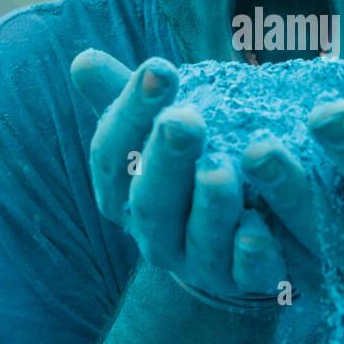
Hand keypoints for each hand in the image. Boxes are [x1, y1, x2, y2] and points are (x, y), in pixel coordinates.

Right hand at [70, 50, 300, 300]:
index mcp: (123, 193)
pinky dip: (252, 254)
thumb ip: (126, 100)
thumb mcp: (154, 136)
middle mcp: (154, 234)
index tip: (160, 67)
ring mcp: (200, 264)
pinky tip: (260, 227)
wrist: (227, 252)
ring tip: (221, 168)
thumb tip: (83, 59)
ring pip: (199, 239)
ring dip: (210, 205)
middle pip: (150, 201)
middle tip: (185, 120)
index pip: (112, 154)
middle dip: (166, 160)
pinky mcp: (246, 283)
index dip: (132, 112)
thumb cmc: (186, 175)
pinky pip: (248, 275)